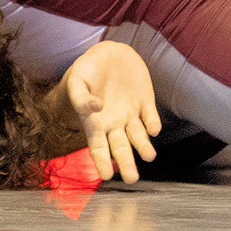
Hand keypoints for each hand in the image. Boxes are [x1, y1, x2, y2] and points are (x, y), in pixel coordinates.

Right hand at [63, 41, 160, 184]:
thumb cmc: (87, 70)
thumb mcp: (77, 81)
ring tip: (148, 156)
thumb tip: (96, 108)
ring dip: (144, 147)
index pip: (98, 148)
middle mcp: (114, 123)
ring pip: (139, 137)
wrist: (108, 52)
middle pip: (121, 148)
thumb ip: (81, 97)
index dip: (102, 161)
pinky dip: (153, 123)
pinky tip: (153, 129)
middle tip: (132, 178)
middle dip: (127, 164)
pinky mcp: (145, 102)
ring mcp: (131, 114)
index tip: (106, 175)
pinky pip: (150, 116)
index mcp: (95, 123)